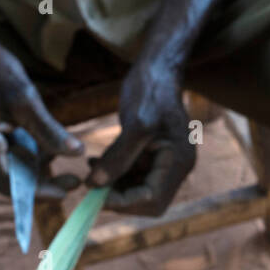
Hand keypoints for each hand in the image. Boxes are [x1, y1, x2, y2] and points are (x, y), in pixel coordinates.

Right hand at [0, 33, 84, 197]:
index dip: (39, 193)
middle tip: (74, 180)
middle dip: (43, 183)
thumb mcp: (26, 99)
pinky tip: (50, 145)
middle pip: (12, 182)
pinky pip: (10, 156)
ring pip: (12, 170)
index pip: (11, 185)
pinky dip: (30, 155)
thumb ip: (50, 130)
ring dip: (38, 169)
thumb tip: (77, 153)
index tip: (66, 192)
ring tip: (64, 154)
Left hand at [86, 65, 194, 215]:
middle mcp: (177, 167)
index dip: (124, 202)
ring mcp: (166, 162)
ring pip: (138, 190)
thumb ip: (117, 158)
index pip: (152, 200)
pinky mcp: (154, 155)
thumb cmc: (151, 90)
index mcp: (179, 162)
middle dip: (119, 197)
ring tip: (90, 172)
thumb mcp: (135, 124)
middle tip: (91, 186)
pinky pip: (134, 175)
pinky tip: (95, 162)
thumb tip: (96, 186)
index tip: (95, 193)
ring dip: (113, 186)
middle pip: (148, 201)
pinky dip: (114, 174)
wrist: (158, 68)